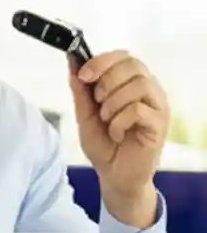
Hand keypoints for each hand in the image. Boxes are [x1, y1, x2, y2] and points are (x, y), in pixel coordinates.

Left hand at [69, 51, 168, 224]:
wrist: (114, 176)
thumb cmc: (104, 145)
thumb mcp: (85, 115)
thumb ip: (81, 91)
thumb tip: (72, 63)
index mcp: (131, 84)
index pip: (123, 56)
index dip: (102, 61)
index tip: (83, 75)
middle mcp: (149, 91)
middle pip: (133, 65)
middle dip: (106, 81)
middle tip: (97, 102)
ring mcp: (157, 106)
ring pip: (138, 84)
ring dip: (112, 102)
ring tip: (106, 120)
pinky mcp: (160, 124)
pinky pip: (138, 109)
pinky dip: (119, 121)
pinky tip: (116, 133)